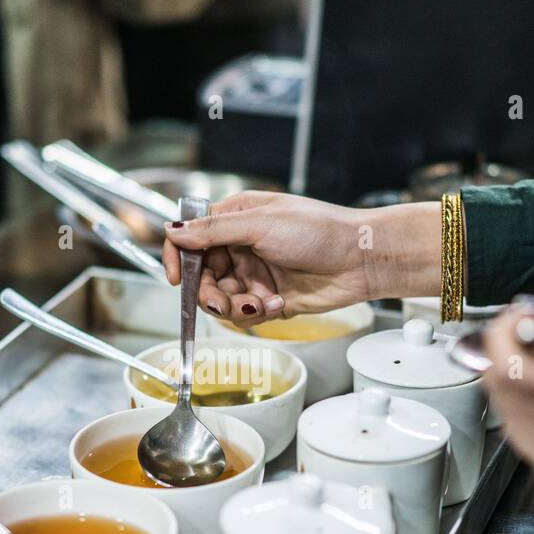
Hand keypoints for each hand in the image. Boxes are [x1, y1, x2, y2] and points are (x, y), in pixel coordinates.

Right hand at [162, 192, 441, 325]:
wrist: (360, 260)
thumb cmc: (319, 231)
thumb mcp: (261, 225)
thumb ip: (214, 231)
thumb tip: (174, 229)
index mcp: (236, 219)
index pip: (191, 237)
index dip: (179, 257)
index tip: (176, 278)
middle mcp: (241, 247)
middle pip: (202, 275)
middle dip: (208, 292)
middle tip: (221, 301)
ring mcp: (255, 274)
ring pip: (222, 299)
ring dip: (235, 306)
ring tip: (258, 302)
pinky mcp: (269, 299)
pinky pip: (245, 314)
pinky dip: (256, 313)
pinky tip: (277, 303)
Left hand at [483, 298, 533, 492]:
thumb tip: (529, 311)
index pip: (507, 365)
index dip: (500, 334)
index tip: (513, 319)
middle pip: (501, 392)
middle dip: (507, 357)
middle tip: (532, 334)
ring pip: (508, 419)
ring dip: (516, 388)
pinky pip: (528, 443)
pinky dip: (529, 416)